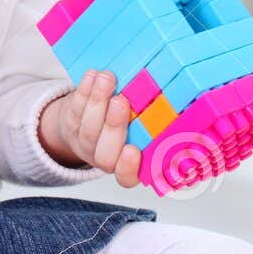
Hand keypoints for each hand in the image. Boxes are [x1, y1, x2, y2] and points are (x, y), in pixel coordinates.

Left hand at [38, 69, 142, 187]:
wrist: (89, 118)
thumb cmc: (125, 122)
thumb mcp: (144, 127)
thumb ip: (153, 124)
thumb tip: (182, 105)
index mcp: (126, 165)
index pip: (127, 177)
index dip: (129, 167)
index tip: (133, 150)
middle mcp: (104, 158)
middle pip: (104, 153)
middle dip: (113, 126)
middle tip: (121, 102)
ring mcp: (84, 143)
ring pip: (89, 128)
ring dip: (98, 101)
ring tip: (107, 79)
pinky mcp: (70, 123)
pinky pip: (75, 109)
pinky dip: (84, 91)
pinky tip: (93, 76)